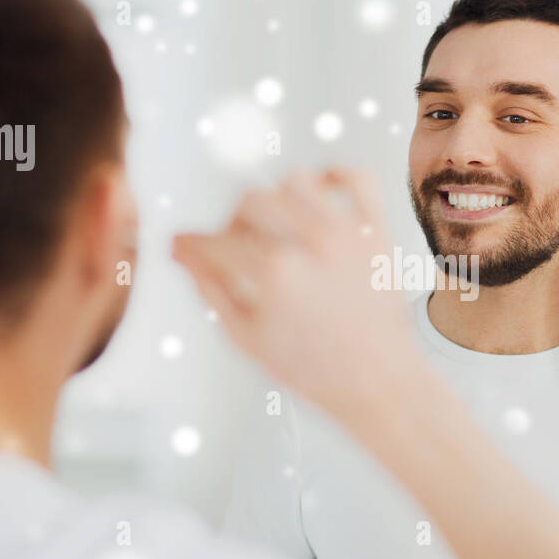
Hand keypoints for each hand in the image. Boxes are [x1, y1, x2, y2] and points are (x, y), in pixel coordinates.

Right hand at [171, 167, 425, 424]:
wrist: (378, 383)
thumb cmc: (315, 371)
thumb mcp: (246, 337)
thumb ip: (209, 287)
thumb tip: (180, 251)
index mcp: (275, 272)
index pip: (215, 240)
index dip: (189, 243)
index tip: (181, 243)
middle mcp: (312, 244)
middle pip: (250, 200)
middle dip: (232, 223)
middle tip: (234, 247)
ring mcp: (348, 233)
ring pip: (295, 180)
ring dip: (276, 198)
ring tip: (275, 228)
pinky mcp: (377, 232)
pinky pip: (357, 178)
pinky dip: (334, 176)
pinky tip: (318, 195)